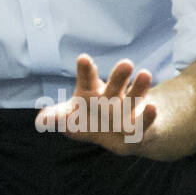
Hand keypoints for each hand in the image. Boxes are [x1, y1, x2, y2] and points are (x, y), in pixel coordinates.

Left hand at [35, 54, 156, 154]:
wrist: (119, 135)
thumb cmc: (90, 121)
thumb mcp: (71, 121)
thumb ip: (58, 118)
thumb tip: (42, 120)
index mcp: (90, 92)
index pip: (87, 79)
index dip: (85, 70)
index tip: (83, 59)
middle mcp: (110, 97)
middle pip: (114, 85)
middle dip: (118, 76)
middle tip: (126, 63)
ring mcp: (127, 110)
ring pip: (133, 97)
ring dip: (139, 87)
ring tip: (145, 74)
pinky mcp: (139, 127)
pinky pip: (144, 122)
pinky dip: (148, 116)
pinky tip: (154, 107)